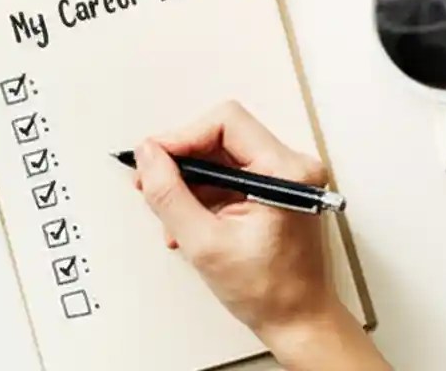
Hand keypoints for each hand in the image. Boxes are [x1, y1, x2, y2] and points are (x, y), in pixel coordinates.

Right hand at [134, 102, 388, 370]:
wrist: (298, 322)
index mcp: (285, 171)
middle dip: (181, 161)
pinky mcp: (274, 191)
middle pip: (221, 138)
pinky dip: (203, 194)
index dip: (182, 137)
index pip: (226, 123)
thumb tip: (148, 155)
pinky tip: (187, 222)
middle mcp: (291, 166)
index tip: (153, 158)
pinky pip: (229, 176)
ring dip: (188, 182)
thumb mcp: (204, 243)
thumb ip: (170, 194)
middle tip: (150, 182)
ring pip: (220, 157)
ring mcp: (284, 179)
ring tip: (170, 216)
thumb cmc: (267, 291)